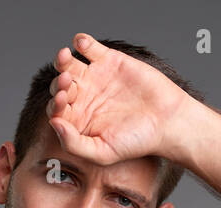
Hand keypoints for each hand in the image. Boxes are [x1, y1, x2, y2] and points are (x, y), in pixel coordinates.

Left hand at [45, 33, 195, 167]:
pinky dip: (82, 42)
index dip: (54, 104)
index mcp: (78, 120)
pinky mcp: (110, 61)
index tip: (62, 101)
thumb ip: (74, 143)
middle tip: (67, 82)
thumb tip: (53, 124)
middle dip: (58, 83)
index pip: (56, 109)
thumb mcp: (102, 153)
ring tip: (64, 58)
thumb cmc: (136, 142)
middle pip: (60, 86)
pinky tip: (80, 42)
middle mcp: (83, 98)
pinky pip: (90, 48)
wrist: (167, 122)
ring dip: (62, 61)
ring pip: (69, 65)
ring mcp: (95, 78)